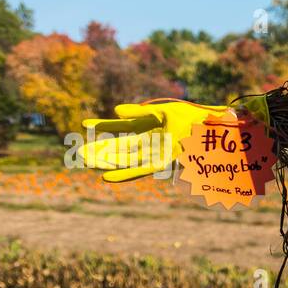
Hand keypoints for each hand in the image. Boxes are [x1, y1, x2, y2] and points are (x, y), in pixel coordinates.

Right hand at [79, 100, 229, 182]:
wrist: (210, 125)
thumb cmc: (190, 117)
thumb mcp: (161, 112)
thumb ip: (138, 113)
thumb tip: (115, 111)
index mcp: (148, 127)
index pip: (120, 127)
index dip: (102, 125)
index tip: (83, 123)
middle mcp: (148, 142)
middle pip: (119, 147)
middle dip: (99, 149)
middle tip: (78, 152)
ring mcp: (154, 152)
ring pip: (124, 159)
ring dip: (105, 162)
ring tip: (84, 161)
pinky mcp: (162, 163)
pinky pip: (139, 170)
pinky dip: (123, 174)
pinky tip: (106, 177)